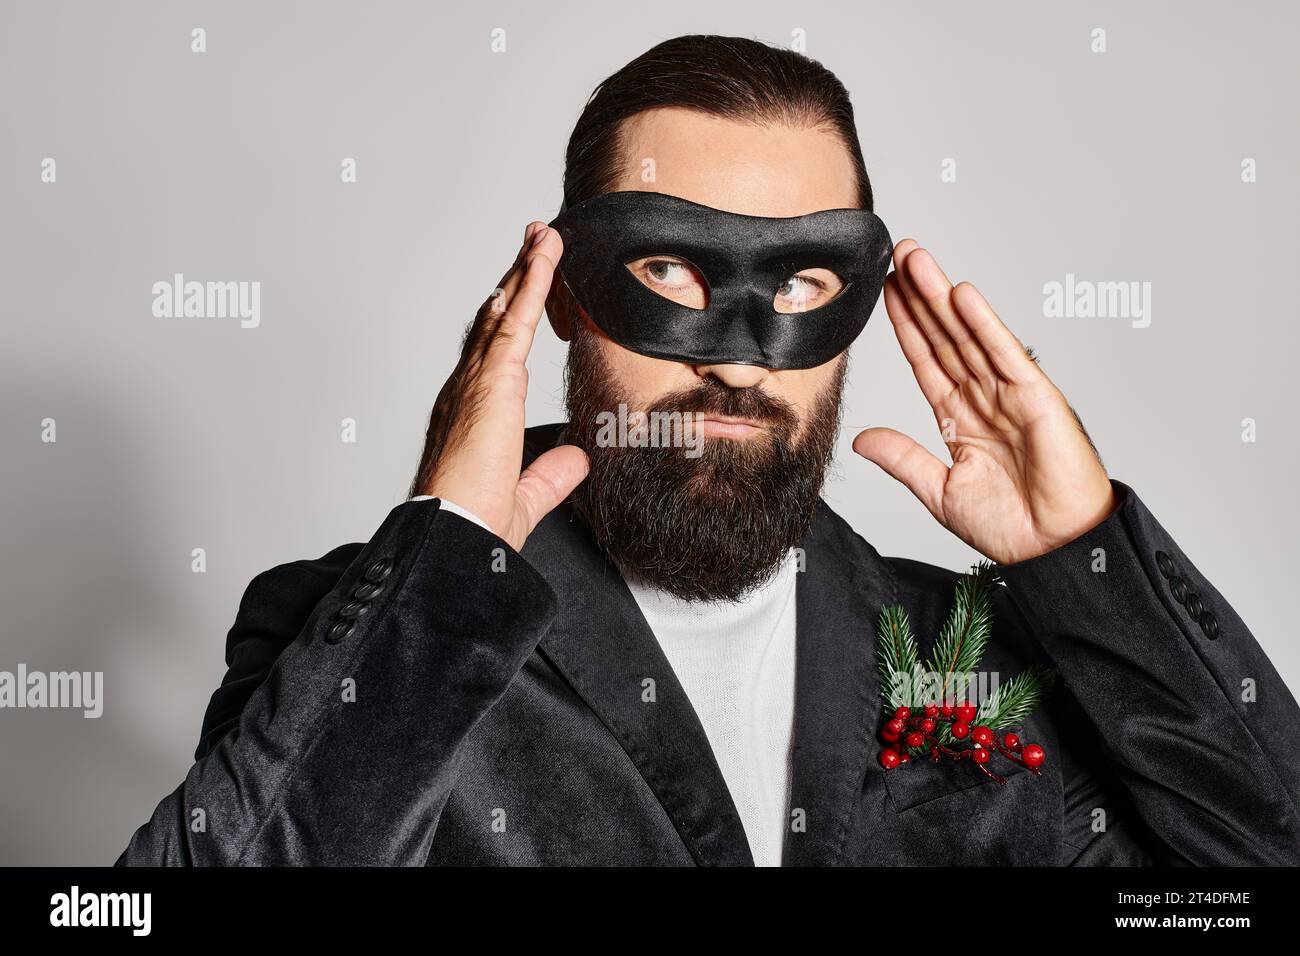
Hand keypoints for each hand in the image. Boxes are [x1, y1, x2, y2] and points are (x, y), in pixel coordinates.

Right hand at [411, 223, 588, 551]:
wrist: (456, 531)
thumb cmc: (475, 522)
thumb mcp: (525, 494)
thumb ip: (551, 474)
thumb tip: (576, 460)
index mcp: (469, 414)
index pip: (492, 354)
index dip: (507, 319)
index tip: (521, 293)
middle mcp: (465, 389)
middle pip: (493, 320)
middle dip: (514, 280)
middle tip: (532, 244)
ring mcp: (475, 380)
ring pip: (503, 310)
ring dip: (525, 270)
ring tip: (543, 236)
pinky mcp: (493, 379)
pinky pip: (517, 318)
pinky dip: (533, 281)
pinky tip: (547, 255)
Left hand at [853, 240, 1115, 564]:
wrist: (1053, 551)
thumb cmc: (1010, 526)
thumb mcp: (939, 491)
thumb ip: (903, 459)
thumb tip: (862, 439)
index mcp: (960, 418)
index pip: (925, 359)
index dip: (905, 325)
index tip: (885, 292)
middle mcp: (983, 398)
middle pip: (943, 336)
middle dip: (919, 296)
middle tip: (896, 255)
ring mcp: (1010, 393)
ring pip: (968, 335)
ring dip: (942, 296)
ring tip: (916, 260)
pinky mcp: (1036, 397)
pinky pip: (1003, 353)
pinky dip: (983, 323)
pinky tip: (961, 295)